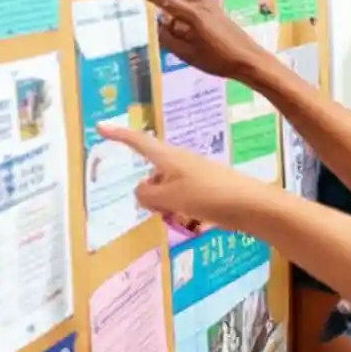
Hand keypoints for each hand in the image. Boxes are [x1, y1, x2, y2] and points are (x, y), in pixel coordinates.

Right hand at [96, 123, 265, 227]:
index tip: (100, 126)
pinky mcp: (206, 189)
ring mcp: (194, 175)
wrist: (250, 205)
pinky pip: (185, 202)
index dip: (119, 135)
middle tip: (168, 212)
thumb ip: (146, 195)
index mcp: (168, 157)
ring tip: (188, 221)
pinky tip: (200, 225)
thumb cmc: (206, 196)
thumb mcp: (168, 198)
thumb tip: (142, 192)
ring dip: (170, 210)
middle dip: (154, 198)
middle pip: (153, 178)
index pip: (138, 142)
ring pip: (168, 194)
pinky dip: (186, 214)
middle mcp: (180, 162)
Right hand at [119, 0, 271, 80]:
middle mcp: (201, 2)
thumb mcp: (188, 55)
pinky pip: (190, 12)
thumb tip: (161, 23)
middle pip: (170, 8)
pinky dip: (188, 24)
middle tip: (188, 46)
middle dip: (170, 25)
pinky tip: (204, 40)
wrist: (249, 60)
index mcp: (194, 13)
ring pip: (179, 11)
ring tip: (199, 45)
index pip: (161, 0)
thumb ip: (168, 38)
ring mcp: (209, 3)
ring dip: (180, 26)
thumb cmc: (219, 60)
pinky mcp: (214, 7)